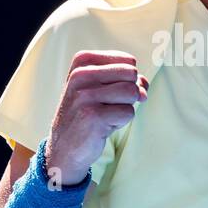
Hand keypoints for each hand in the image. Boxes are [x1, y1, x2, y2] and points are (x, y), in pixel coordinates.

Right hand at [45, 50, 147, 184]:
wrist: (64, 146)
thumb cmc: (86, 113)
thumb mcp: (100, 87)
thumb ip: (126, 79)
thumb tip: (144, 86)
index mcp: (82, 62)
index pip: (128, 61)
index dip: (128, 79)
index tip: (111, 91)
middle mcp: (81, 75)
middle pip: (131, 74)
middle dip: (129, 92)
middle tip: (110, 105)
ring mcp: (85, 96)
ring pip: (132, 92)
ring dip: (125, 107)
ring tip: (106, 114)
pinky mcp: (94, 116)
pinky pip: (128, 112)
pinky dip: (121, 122)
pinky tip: (103, 126)